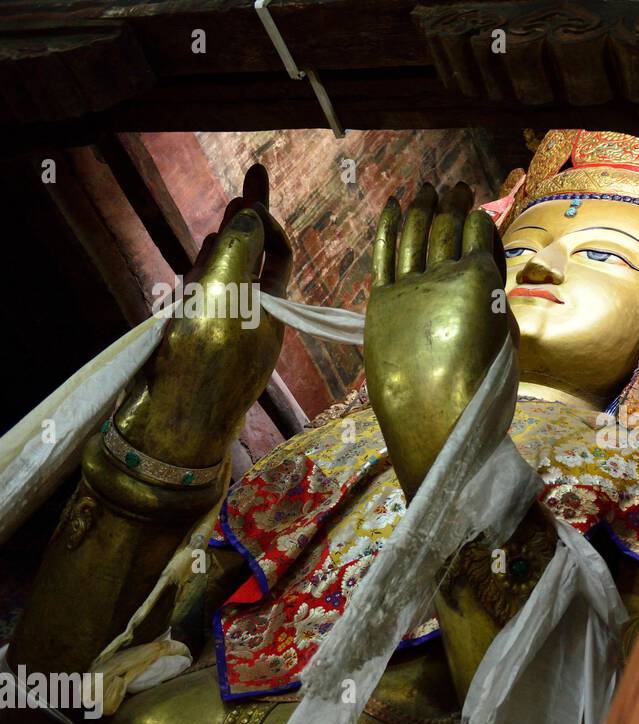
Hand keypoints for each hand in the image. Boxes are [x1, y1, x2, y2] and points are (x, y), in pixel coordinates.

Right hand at [114, 165, 289, 468]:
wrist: (170, 425)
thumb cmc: (205, 361)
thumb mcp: (227, 298)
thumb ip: (239, 253)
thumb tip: (253, 214)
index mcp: (272, 310)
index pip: (278, 254)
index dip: (267, 221)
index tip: (252, 193)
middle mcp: (251, 320)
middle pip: (250, 262)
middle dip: (245, 227)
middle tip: (244, 192)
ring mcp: (221, 333)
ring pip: (221, 283)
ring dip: (217, 254)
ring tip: (219, 226)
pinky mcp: (192, 345)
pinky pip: (197, 307)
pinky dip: (194, 287)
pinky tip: (188, 278)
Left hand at [363, 182, 515, 495]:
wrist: (436, 425)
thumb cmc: (482, 390)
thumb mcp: (506, 339)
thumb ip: (495, 299)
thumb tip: (484, 270)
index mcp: (483, 284)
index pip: (478, 233)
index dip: (476, 215)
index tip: (475, 205)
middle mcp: (444, 277)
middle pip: (445, 227)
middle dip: (450, 202)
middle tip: (453, 187)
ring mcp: (408, 288)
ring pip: (413, 233)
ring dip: (421, 206)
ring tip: (426, 189)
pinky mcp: (380, 303)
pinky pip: (383, 253)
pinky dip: (388, 225)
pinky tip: (394, 206)